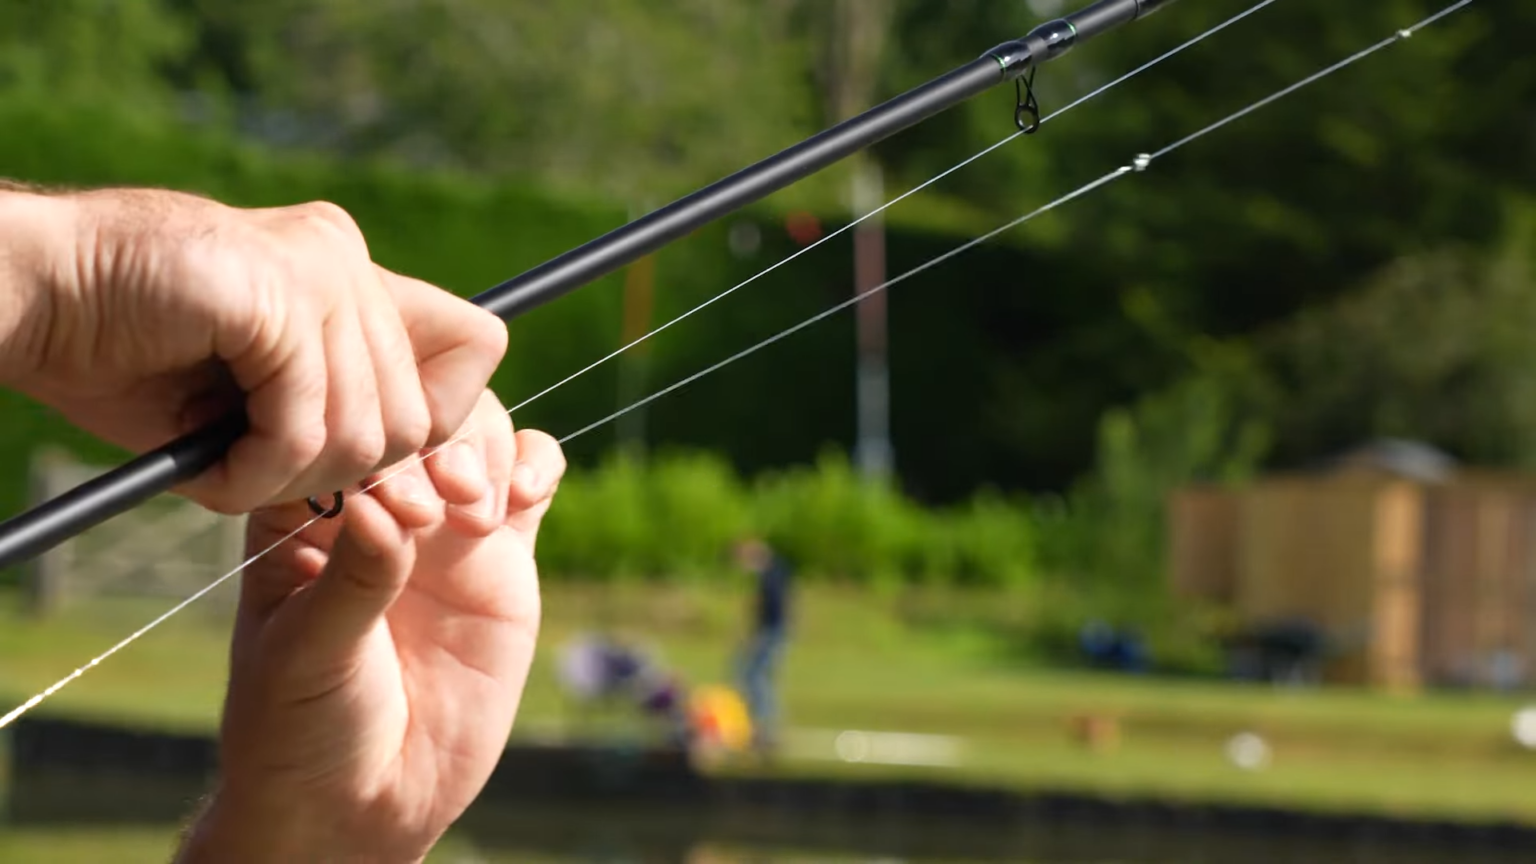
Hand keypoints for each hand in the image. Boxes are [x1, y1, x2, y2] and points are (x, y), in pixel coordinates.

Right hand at [0, 187, 506, 513]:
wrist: (28, 303)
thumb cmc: (124, 359)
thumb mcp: (254, 400)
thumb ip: (337, 421)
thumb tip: (429, 491)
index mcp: (353, 277)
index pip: (474, 349)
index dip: (445, 429)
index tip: (399, 483)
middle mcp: (348, 259)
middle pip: (418, 413)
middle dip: (347, 476)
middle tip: (269, 478)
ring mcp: (320, 267)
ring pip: (368, 429)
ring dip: (294, 479)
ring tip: (231, 469)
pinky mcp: (279, 292)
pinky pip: (307, 425)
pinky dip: (259, 472)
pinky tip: (213, 467)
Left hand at [179, 392, 564, 862]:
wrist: (365, 802)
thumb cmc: (302, 729)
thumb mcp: (308, 653)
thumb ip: (351, 578)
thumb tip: (377, 502)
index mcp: (303, 512)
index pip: (342, 428)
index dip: (372, 441)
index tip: (384, 503)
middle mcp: (377, 504)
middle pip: (420, 417)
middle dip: (435, 441)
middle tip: (436, 505)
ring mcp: (443, 528)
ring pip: (478, 434)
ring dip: (484, 451)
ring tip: (473, 513)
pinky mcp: (502, 558)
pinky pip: (531, 479)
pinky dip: (538, 464)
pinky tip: (525, 495)